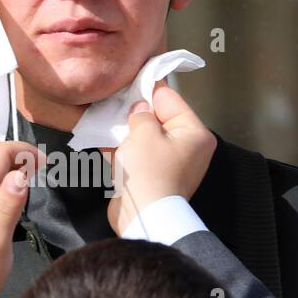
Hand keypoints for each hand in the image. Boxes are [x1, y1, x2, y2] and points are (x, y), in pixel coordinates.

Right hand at [105, 81, 215, 234]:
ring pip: (144, 136)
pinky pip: (137, 154)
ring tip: (106, 119)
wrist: (142, 217)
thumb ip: (140, 113)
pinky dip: (122, 148)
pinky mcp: (153, 176)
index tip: (128, 80)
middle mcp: (186, 147)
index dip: (146, 89)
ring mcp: (169, 163)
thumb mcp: (143, 132)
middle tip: (114, 101)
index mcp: (194, 133)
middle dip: (134, 111)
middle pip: (157, 117)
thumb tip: (138, 108)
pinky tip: (103, 138)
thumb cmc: (149, 173)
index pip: (169, 98)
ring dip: (125, 129)